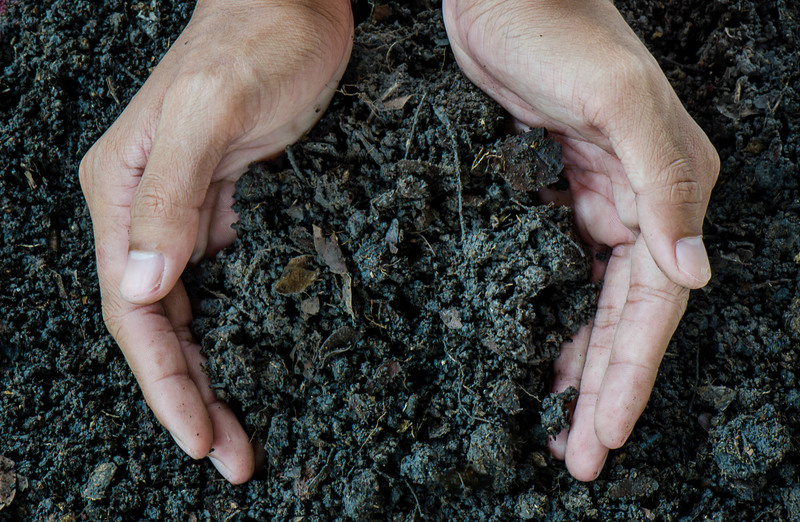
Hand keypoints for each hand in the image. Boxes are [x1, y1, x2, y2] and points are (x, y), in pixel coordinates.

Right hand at [79, 0, 352, 482]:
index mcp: (120, 191)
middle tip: (229, 458)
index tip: (198, 439)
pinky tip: (234, 366)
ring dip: (202, 376)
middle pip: (153, 325)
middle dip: (186, 396)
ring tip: (234, 435)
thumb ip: (171, 192)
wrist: (298, 3)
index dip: (162, 382)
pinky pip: (206, 286)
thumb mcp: (214, 108)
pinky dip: (218, 334)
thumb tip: (136, 286)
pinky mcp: (216, 206)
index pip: (131, 311)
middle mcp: (139, 209)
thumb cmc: (260, 38)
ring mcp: (177, 209)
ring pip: (178, 312)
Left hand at [443, 0, 718, 479]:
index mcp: (670, 188)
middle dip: (605, 390)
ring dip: (582, 370)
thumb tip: (696, 273)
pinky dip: (556, 323)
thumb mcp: (616, 99)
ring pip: (594, 307)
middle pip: (624, 319)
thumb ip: (664, 182)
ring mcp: (598, 204)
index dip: (631, 370)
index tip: (604, 432)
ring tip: (561, 430)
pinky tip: (542, 361)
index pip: (655, 303)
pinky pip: (562, 277)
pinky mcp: (557, 199)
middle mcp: (643, 205)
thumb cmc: (559, 32)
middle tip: (580, 458)